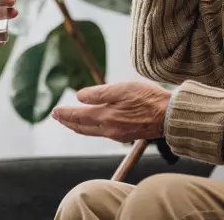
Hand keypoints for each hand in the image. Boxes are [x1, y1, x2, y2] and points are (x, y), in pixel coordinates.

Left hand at [51, 81, 171, 142]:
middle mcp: (109, 129)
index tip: (55, 111)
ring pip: (91, 132)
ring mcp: (117, 134)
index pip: (78, 117)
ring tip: (70, 121)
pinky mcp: (126, 134)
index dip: (65, 114)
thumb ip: (99, 93)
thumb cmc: (148, 98)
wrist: (169, 116)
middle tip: (58, 116)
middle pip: (82, 127)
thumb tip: (79, 96)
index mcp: (105, 117)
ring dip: (78, 126)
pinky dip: (91, 128)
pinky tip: (93, 124)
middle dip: (68, 122)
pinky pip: (102, 133)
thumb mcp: (122, 88)